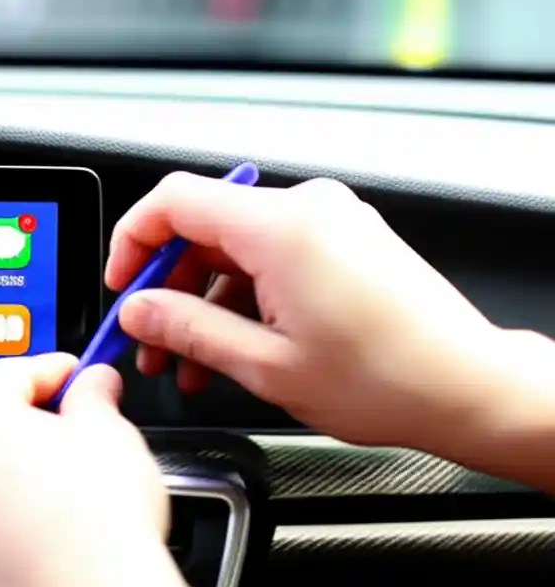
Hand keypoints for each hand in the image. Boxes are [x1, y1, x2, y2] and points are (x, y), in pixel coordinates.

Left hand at [0, 353, 191, 586]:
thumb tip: (93, 384)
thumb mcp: (111, 434)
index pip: (12, 371)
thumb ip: (94, 395)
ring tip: (58, 503)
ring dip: (4, 486)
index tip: (76, 378)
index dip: (54, 371)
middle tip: (74, 444)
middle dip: (25, 431)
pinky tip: (34, 541)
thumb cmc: (96, 530)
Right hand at [107, 172, 515, 450]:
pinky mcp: (342, 239)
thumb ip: (186, 329)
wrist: (465, 387)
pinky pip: (269, 255)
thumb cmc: (388, 378)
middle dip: (166, 285)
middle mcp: (306, 209)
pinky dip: (241, 295)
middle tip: (150, 340)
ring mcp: (328, 221)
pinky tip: (229, 346)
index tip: (122, 284)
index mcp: (282, 226)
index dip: (132, 241)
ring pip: (234, 247)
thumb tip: (139, 312)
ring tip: (189, 361)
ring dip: (203, 299)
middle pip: (202, 226)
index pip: (174, 200)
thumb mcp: (264, 364)